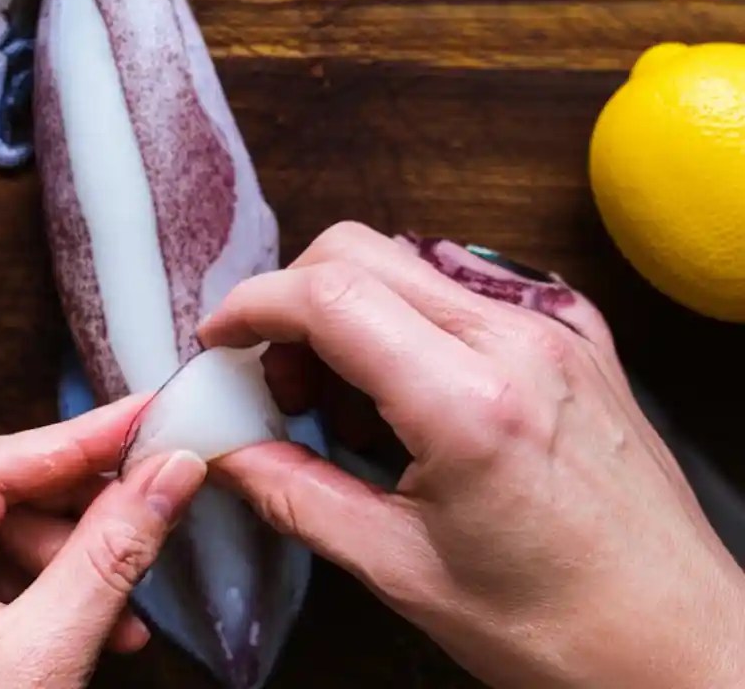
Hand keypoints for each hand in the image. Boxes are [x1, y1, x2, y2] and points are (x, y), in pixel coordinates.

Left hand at [0, 398, 206, 688]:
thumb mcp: (49, 662)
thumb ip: (110, 554)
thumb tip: (166, 472)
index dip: (73, 438)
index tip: (141, 418)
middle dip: (68, 500)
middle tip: (144, 491)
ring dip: (55, 553)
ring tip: (121, 596)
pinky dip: (26, 588)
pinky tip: (84, 618)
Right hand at [199, 222, 744, 688]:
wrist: (678, 645)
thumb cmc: (558, 625)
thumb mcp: (401, 568)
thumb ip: (296, 495)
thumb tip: (227, 454)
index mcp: (470, 403)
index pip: (329, 296)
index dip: (251, 307)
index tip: (218, 341)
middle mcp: (518, 342)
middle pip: (361, 252)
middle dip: (293, 304)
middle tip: (280, 385)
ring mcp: (556, 330)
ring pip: (410, 264)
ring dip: (350, 312)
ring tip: (349, 407)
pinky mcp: (577, 338)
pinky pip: (464, 291)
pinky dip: (409, 322)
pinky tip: (409, 397)